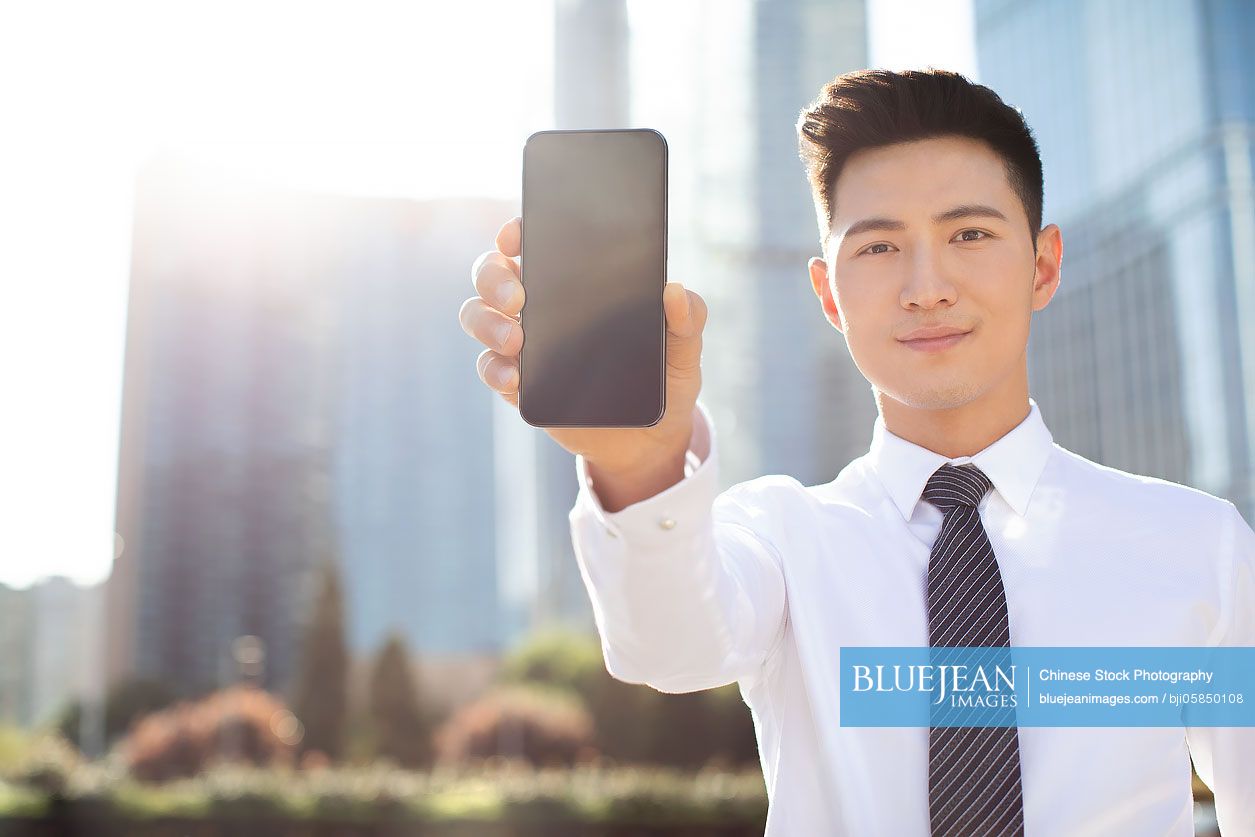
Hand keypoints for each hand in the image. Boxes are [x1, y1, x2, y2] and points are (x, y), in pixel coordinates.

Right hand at [460, 215, 707, 474]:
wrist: (651, 439)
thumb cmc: (666, 378)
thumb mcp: (684, 347)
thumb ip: (688, 317)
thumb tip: (675, 292)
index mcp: (575, 283)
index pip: (534, 243)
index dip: (516, 231)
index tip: (516, 236)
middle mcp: (540, 306)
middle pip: (491, 274)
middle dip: (492, 277)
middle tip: (518, 297)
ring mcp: (523, 345)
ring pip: (478, 316)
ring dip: (486, 322)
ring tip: (515, 340)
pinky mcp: (518, 384)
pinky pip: (489, 368)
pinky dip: (494, 370)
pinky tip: (515, 377)